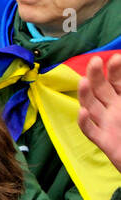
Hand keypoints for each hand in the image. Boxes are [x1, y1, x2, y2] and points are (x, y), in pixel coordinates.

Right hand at [79, 54, 120, 170]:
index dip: (115, 71)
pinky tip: (83, 112)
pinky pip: (90, 131)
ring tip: (83, 82)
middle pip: (101, 90)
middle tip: (94, 62)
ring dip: (86, 95)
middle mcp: (113, 111)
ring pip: (91, 107)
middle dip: (97, 76)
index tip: (116, 57)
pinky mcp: (104, 141)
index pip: (117, 82)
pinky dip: (85, 122)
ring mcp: (106, 125)